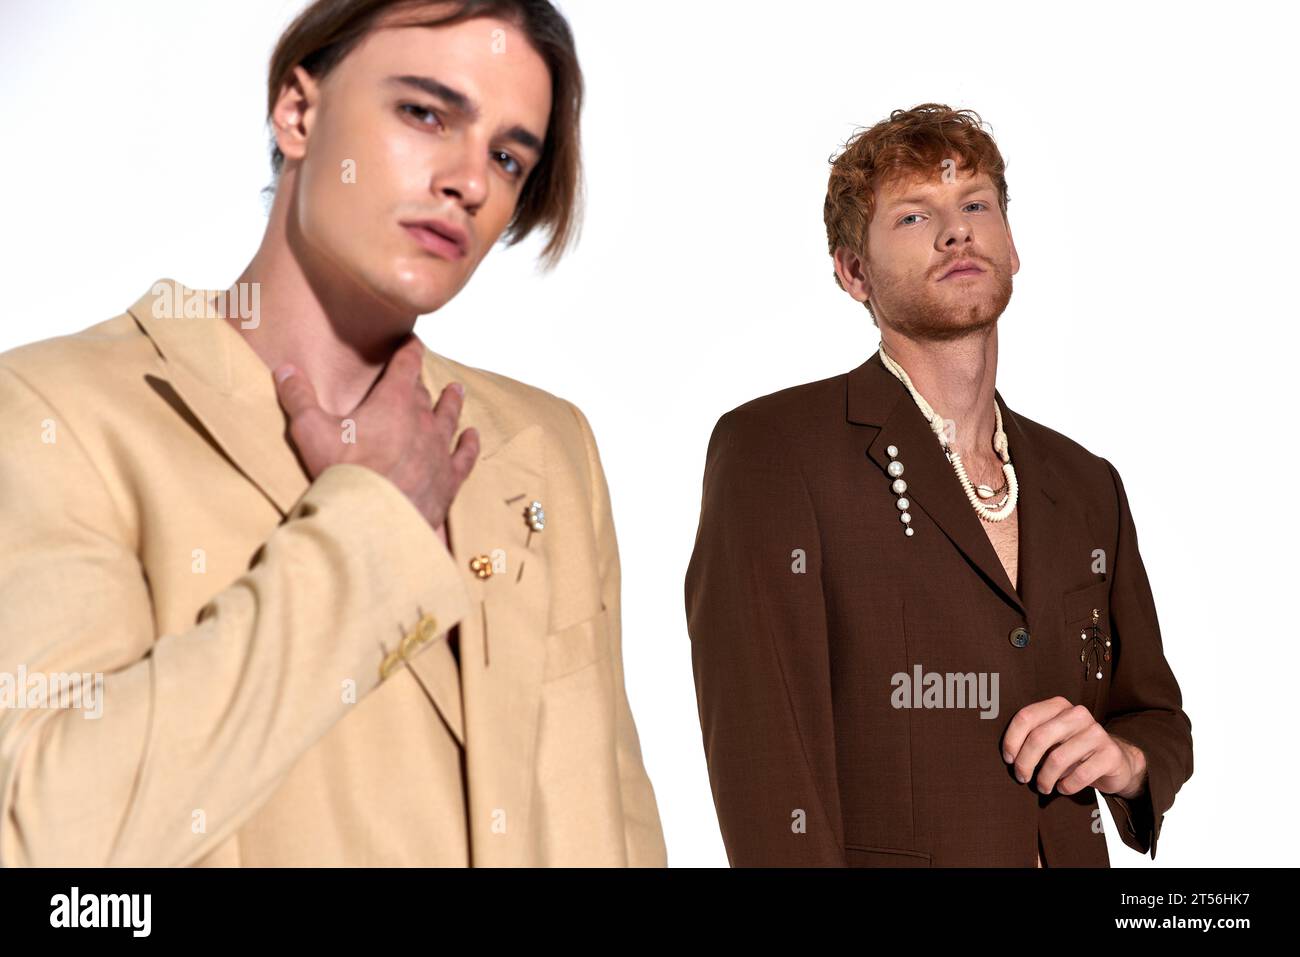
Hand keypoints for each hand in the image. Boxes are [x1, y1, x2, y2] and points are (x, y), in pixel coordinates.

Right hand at [273, 334, 478, 530]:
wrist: (375, 519)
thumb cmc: (342, 473)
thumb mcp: (310, 431)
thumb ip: (298, 397)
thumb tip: (284, 369)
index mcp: (393, 402)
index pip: (406, 365)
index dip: (409, 350)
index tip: (412, 340)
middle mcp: (422, 420)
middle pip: (424, 393)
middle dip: (421, 381)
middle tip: (421, 374)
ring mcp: (439, 449)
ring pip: (449, 418)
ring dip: (451, 403)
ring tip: (457, 390)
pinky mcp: (448, 479)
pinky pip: (464, 456)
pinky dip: (469, 444)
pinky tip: (472, 437)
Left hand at [1001, 697, 1146, 798]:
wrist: (1115, 760)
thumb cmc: (1074, 750)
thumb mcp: (1052, 739)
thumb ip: (1032, 738)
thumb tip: (1008, 755)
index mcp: (1059, 706)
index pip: (1026, 717)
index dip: (1012, 740)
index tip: (1008, 759)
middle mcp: (1078, 714)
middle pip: (1038, 737)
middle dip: (1025, 762)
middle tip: (1022, 777)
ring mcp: (1096, 733)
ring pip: (1057, 758)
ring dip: (1045, 778)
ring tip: (1043, 787)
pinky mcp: (1110, 754)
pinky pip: (1080, 774)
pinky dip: (1066, 786)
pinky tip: (1063, 788)